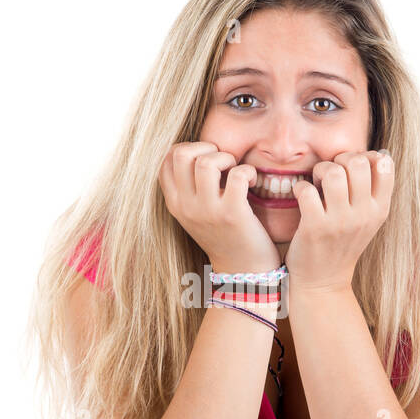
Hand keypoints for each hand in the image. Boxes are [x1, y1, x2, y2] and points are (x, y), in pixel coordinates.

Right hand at [157, 142, 280, 273]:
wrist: (243, 271)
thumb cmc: (224, 234)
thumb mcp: (196, 213)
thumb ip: (190, 187)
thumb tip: (197, 151)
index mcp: (175, 203)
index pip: (167, 159)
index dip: (189, 148)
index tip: (207, 158)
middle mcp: (186, 206)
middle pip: (182, 154)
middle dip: (206, 147)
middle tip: (223, 161)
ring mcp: (207, 211)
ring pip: (207, 162)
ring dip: (227, 158)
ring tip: (236, 170)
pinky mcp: (232, 214)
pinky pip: (237, 175)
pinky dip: (248, 171)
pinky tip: (253, 181)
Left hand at [285, 150, 393, 295]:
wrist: (323, 281)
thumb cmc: (343, 243)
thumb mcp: (368, 219)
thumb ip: (374, 190)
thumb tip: (379, 153)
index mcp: (380, 210)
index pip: (384, 164)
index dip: (365, 156)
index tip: (351, 168)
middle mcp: (364, 215)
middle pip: (357, 162)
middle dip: (339, 160)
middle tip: (330, 174)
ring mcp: (340, 222)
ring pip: (334, 173)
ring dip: (320, 170)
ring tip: (316, 183)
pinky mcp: (315, 228)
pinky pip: (307, 190)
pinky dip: (300, 187)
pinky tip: (301, 196)